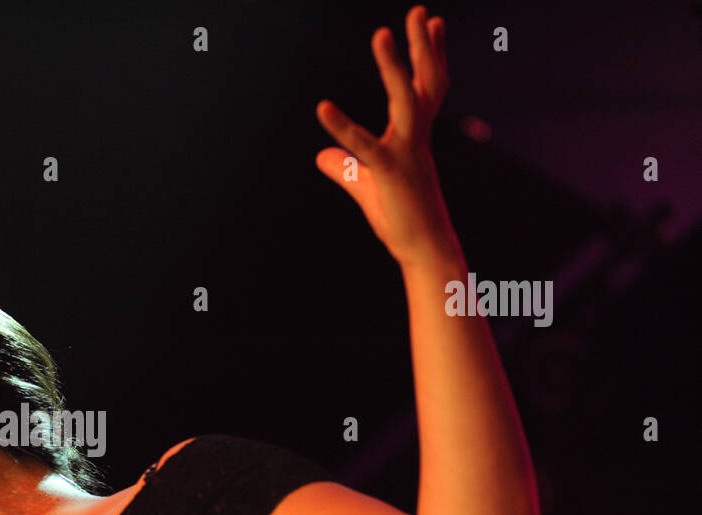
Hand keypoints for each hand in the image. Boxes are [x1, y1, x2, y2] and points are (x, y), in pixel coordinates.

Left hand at [314, 5, 459, 266]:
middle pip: (425, 83)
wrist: (423, 251)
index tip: (432, 22)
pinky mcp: (389, 174)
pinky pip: (364, 147)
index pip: (426, 87)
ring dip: (392, 67)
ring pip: (405, 101)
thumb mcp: (365, 187)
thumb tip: (322, 157)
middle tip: (418, 11)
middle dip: (422, 46)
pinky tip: (322, 108)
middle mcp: (416, 138)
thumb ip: (344, 166)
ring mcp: (406, 154)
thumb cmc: (400, 219)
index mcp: (414, 137)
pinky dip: (341, 128)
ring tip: (381, 34)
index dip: (428, 55)